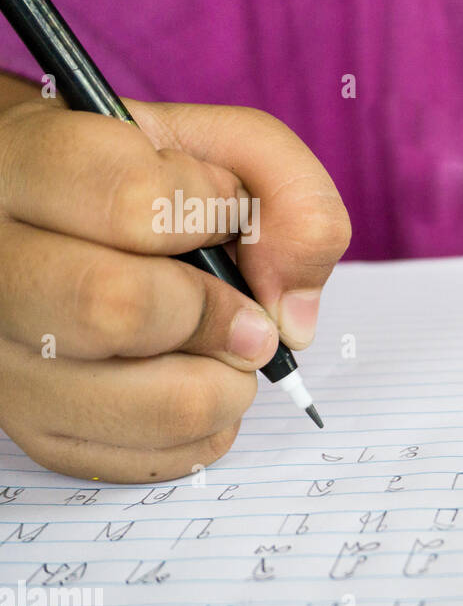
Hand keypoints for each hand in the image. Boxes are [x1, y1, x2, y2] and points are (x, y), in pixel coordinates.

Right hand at [0, 98, 349, 481]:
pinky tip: (197, 377)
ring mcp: (4, 362)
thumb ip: (286, 194)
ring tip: (226, 347)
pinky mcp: (35, 432)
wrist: (54, 225)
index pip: (132, 200)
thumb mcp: (218, 148)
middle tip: (245, 310)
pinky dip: (210, 427)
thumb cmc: (143, 180)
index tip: (222, 213)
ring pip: (148, 403)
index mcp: (21, 166)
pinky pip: (154, 457)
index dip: (211, 211)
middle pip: (117, 308)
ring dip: (226, 380)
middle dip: (217, 312)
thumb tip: (290, 318)